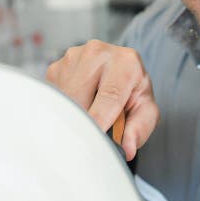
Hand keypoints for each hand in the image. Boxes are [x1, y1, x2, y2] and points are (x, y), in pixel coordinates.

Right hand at [46, 40, 158, 160]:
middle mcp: (98, 53)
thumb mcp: (144, 110)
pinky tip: (78, 108)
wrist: (118, 73)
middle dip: (83, 122)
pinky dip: (64, 109)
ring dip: (73, 116)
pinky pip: (54, 98)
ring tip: (88, 118)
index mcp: (126, 62)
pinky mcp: (56, 67)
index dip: (99, 121)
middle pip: (80, 97)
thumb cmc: (132, 92)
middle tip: (88, 139)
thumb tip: (126, 147)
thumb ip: (139, 129)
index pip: (109, 95)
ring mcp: (74, 57)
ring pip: (64, 99)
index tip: (92, 139)